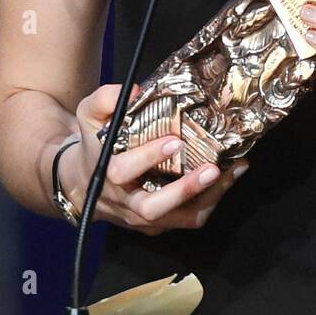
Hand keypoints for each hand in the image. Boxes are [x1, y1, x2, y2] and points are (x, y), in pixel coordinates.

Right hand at [59, 83, 248, 235]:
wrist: (83, 183)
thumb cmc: (94, 144)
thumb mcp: (90, 116)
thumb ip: (105, 99)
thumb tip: (134, 91)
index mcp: (107, 173)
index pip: (124, 171)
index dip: (149, 157)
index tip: (175, 140)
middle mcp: (126, 201)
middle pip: (153, 208)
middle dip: (184, 190)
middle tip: (211, 169)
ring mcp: (143, 217)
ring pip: (179, 218)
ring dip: (208, 197)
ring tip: (232, 171)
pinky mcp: (159, 224)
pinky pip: (188, 218)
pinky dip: (211, 200)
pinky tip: (229, 177)